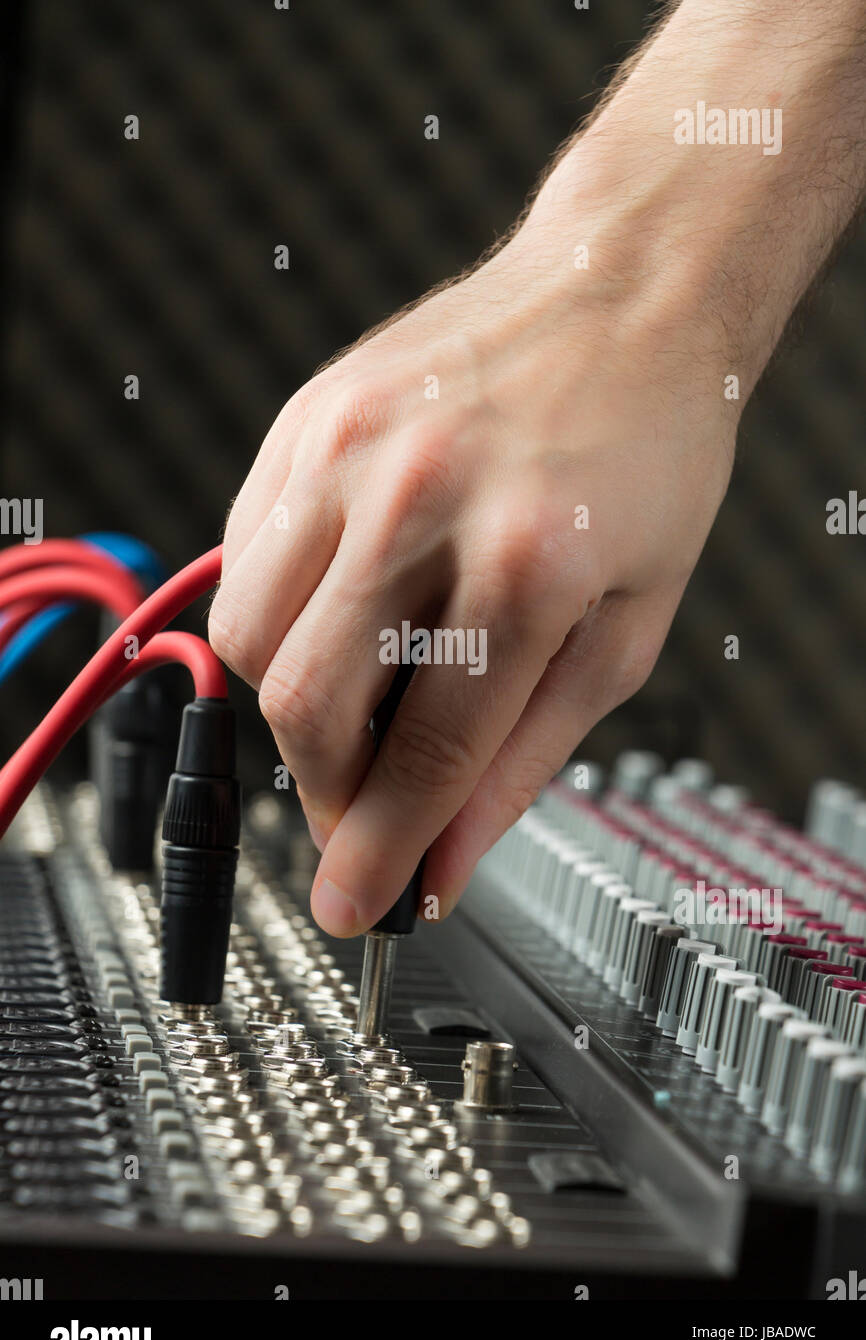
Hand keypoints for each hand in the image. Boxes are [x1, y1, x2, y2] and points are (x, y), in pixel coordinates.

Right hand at [209, 194, 737, 935]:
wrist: (624, 293)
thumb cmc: (648, 457)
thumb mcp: (628, 629)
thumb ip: (527, 758)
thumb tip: (447, 862)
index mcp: (529, 563)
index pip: (424, 754)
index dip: (383, 852)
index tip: (357, 906)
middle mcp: (422, 501)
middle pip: (309, 706)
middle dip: (328, 791)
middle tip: (365, 806)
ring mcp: (349, 450)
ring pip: (252, 637)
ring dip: (294, 704)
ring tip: (365, 695)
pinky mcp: (307, 418)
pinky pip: (245, 554)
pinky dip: (282, 613)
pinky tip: (346, 608)